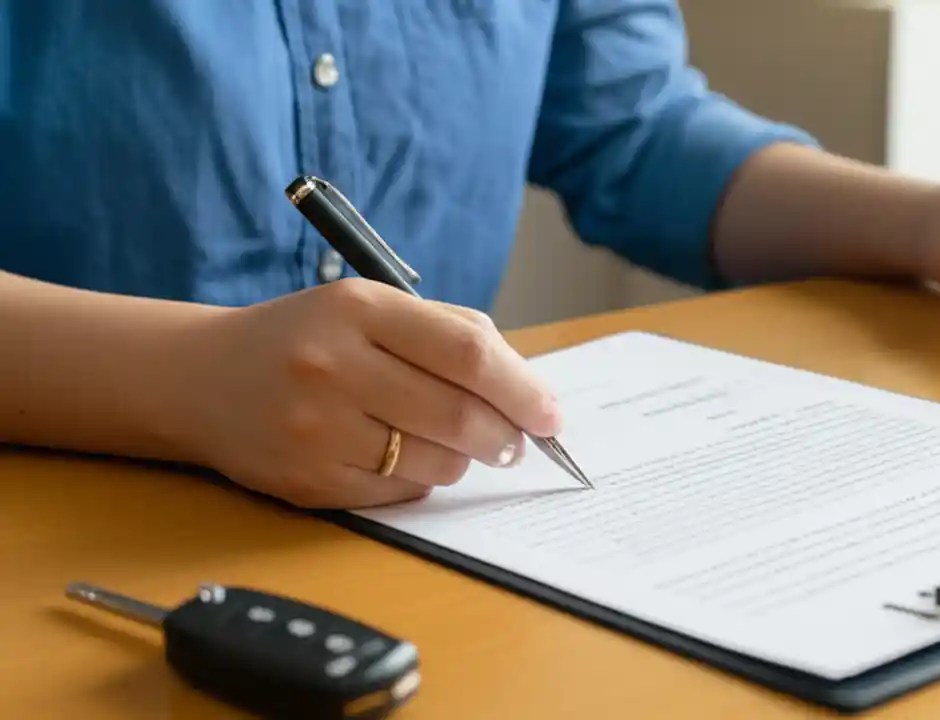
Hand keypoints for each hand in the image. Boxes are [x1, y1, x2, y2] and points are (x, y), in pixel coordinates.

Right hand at [178, 279, 559, 508]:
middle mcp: (332, 366)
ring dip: (464, 458)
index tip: (550, 413)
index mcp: (358, 309)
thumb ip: (449, 334)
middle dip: (506, 436)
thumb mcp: (369, 308)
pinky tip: (402, 455)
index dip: (523, 388)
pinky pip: (400, 492)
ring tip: (452, 441)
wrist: (201, 378)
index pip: (468, 352)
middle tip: (515, 440)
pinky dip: (421, 478)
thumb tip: (528, 389)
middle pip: (459, 415)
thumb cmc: (309, 338)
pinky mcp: (306, 481)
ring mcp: (315, 428)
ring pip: (437, 461)